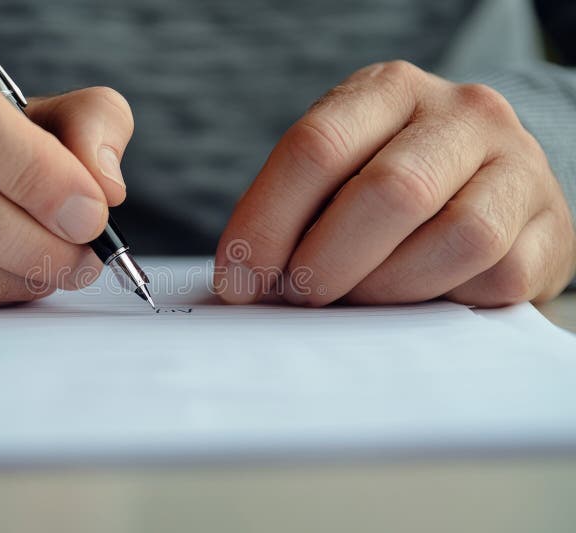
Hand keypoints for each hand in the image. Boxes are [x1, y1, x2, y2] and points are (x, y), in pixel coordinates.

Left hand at [214, 61, 575, 306]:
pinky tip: (421, 295)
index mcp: (389, 91)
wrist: (489, 186)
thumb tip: (244, 284)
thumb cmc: (392, 188)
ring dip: (388, 286)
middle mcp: (461, 113)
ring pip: (458, 235)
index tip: (238, 280)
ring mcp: (518, 164)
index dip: (267, 221)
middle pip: (391, 190)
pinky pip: (499, 274)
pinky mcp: (552, 224)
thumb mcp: (338, 176)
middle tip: (299, 296)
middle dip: (327, 260)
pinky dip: (445, 299)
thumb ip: (295, 215)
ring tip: (358, 298)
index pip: (318, 146)